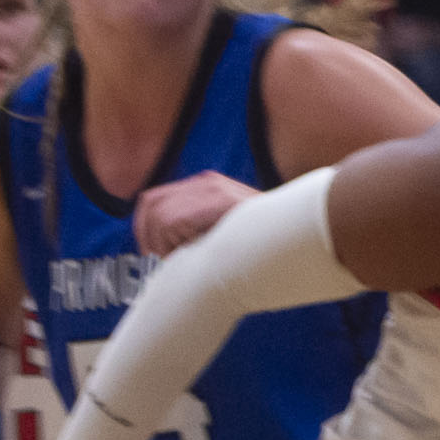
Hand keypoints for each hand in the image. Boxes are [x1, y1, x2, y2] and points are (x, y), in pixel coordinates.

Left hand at [134, 171, 257, 257]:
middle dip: (149, 235)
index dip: (144, 226)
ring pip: (160, 215)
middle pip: (151, 204)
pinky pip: (172, 220)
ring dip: (165, 242)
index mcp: (206, 185)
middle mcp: (205, 181)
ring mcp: (211, 188)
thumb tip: (162, 246)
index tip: (150, 249)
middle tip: (161, 257)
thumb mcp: (223, 228)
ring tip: (186, 255)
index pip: (154, 198)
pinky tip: (193, 250)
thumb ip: (197, 228)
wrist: (296, 232)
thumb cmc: (261, 240)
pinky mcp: (215, 200)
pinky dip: (175, 240)